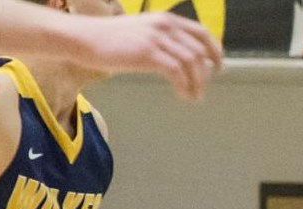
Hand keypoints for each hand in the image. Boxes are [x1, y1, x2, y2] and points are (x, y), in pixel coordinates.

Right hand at [85, 14, 223, 99]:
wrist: (84, 38)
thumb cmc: (111, 39)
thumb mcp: (143, 32)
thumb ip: (164, 40)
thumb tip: (185, 58)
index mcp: (166, 19)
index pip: (202, 32)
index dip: (215, 50)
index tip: (218, 65)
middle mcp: (165, 25)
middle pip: (200, 51)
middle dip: (206, 73)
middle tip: (203, 88)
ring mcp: (156, 38)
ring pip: (192, 63)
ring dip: (197, 83)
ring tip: (193, 96)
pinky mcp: (148, 53)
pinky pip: (177, 72)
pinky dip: (185, 86)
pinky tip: (183, 95)